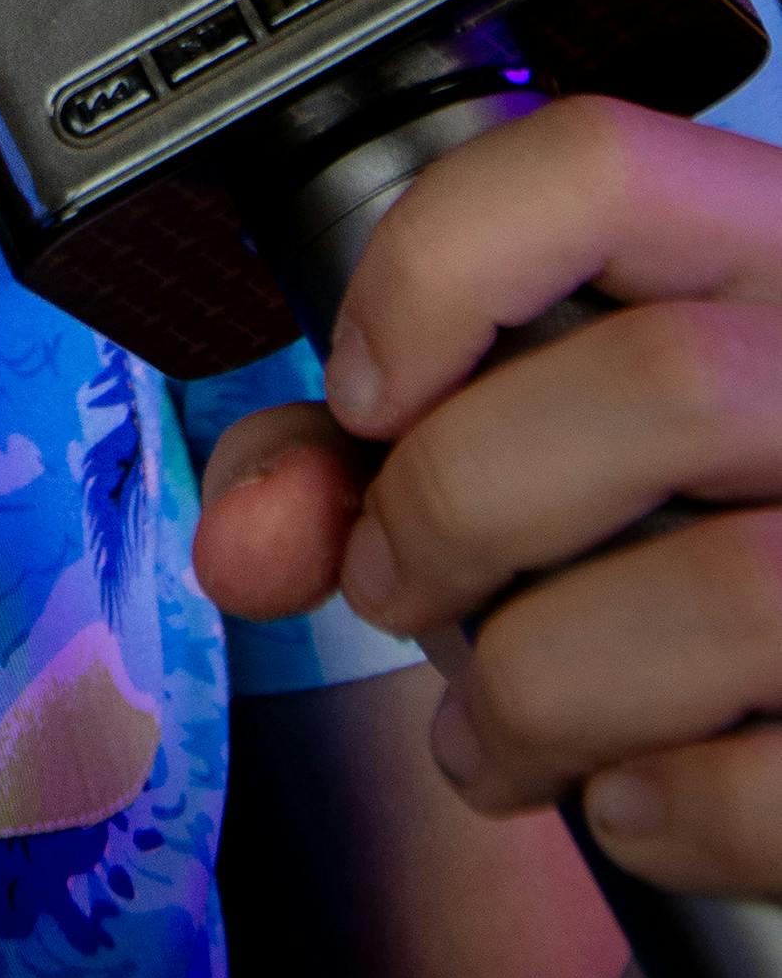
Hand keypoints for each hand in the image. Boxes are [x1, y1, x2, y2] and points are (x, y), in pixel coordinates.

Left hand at [192, 97, 781, 899]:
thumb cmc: (662, 528)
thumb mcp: (524, 430)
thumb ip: (357, 454)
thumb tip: (249, 538)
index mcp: (755, 253)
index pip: (599, 165)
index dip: (437, 270)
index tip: (363, 394)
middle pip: (660, 382)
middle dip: (462, 502)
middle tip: (394, 582)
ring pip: (722, 587)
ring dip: (539, 688)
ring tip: (493, 726)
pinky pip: (780, 780)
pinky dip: (667, 811)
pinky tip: (626, 796)